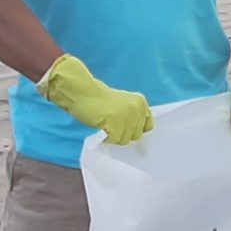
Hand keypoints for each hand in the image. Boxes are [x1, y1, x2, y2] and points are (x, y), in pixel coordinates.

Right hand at [36, 55, 152, 143]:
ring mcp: (127, 116)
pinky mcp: (116, 123)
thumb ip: (133, 116)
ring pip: (124, 139)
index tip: (124, 126)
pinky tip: (100, 124)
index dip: (135, 129)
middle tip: (111, 121)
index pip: (148, 126)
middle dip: (123, 133)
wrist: (83, 91)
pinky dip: (105, 136)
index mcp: (141, 102)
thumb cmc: (99, 100)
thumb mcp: (124, 104)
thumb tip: (138, 134)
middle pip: (135, 136)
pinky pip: (113, 139)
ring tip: (105, 122)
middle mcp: (137, 109)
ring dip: (113, 135)